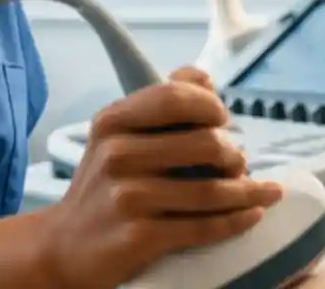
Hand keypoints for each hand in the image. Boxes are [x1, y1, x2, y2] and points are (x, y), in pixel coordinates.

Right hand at [38, 66, 282, 288]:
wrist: (65, 247)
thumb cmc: (102, 184)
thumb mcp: (116, 136)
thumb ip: (158, 104)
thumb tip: (203, 78)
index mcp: (112, 122)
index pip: (176, 97)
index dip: (210, 105)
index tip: (223, 118)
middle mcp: (117, 155)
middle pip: (205, 143)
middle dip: (234, 154)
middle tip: (237, 163)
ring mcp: (128, 197)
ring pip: (211, 189)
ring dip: (246, 190)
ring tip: (259, 190)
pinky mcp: (139, 237)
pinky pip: (204, 226)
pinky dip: (237, 220)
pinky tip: (254, 214)